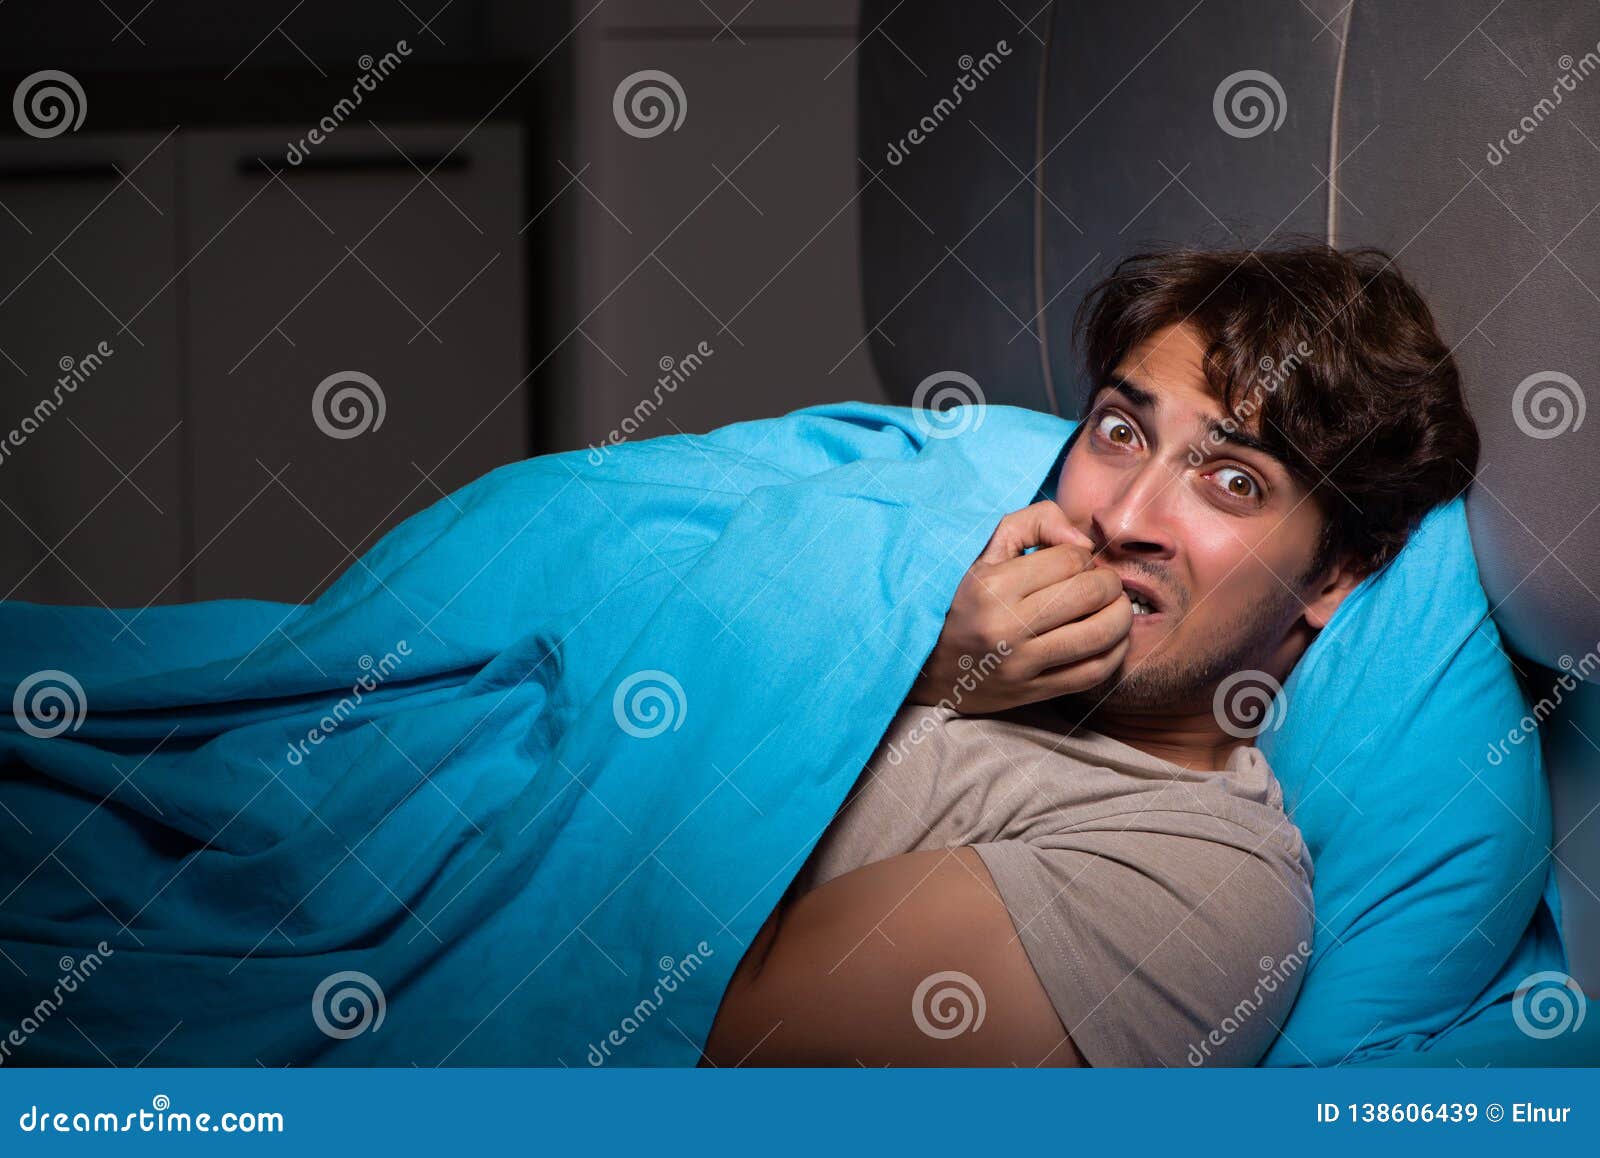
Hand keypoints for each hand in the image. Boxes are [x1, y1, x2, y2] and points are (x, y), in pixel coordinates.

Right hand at [908, 501, 1131, 713]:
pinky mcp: (1033, 693)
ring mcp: (1022, 664)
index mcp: (992, 586)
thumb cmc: (962, 600)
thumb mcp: (984, 551)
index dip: (1082, 555)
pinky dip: (1116, 651)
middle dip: (1108, 582)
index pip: (1070, 559)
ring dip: (1120, 614)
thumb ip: (1033, 523)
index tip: (1072, 563)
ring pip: (1101, 633)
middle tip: (1100, 583)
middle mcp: (1007, 626)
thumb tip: (1083, 541)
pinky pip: (1095, 672)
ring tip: (1112, 607)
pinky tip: (1112, 637)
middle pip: (1092, 593)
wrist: (928, 668)